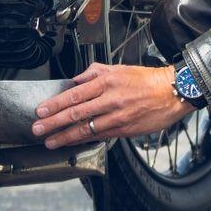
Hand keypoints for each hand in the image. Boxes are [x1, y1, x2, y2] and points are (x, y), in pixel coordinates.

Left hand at [32, 62, 194, 147]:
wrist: (173, 92)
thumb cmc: (147, 80)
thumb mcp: (119, 68)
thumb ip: (95, 72)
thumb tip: (76, 79)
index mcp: (107, 82)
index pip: (75, 95)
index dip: (56, 104)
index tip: (41, 111)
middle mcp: (111, 99)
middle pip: (76, 113)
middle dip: (54, 123)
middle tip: (38, 129)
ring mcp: (118, 116)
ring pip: (86, 128)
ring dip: (65, 136)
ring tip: (50, 141)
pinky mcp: (125, 129)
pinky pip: (100, 135)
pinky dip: (84, 139)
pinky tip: (72, 142)